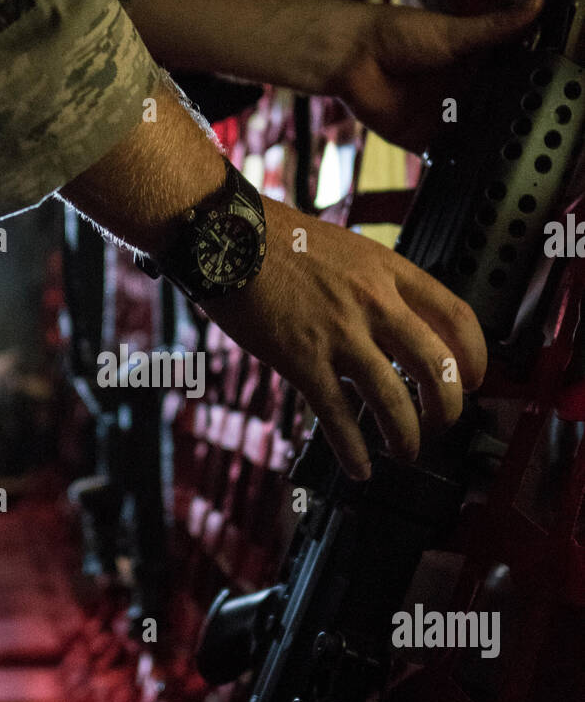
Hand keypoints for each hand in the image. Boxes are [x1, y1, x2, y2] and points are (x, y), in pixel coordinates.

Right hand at [203, 197, 486, 479]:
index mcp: (387, 271)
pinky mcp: (302, 360)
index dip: (476, 356)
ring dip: (406, 436)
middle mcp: (373, 302)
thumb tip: (392, 320)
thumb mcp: (345, 249)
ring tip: (405, 452)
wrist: (225, 235)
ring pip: (394, 399)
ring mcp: (339, 333)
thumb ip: (373, 283)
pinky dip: (353, 450)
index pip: (457, 316)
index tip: (476, 378)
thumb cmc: (274, 238)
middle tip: (443, 423)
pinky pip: (338, 415)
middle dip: (449, 407)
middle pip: (437, 365)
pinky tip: (358, 466)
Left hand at [329, 0, 542, 153]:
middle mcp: (456, 93)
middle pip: (489, 114)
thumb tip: (537, 4)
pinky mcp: (419, 139)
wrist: (353, 57)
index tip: (543, 98)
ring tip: (505, 154)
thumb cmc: (396, 34)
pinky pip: (441, 157)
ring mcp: (439, 117)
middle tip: (526, 133)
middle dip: (502, 124)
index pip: (504, 81)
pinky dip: (454, 164)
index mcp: (468, 65)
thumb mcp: (456, 32)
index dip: (521, 90)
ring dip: (483, 147)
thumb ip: (496, 29)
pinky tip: (471, 168)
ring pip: (469, 139)